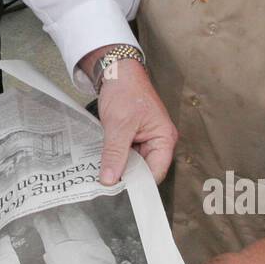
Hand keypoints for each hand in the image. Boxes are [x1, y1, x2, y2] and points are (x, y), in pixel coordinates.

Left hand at [93, 58, 176, 184]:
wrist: (116, 70)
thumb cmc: (125, 91)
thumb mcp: (118, 125)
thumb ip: (115, 154)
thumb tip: (110, 180)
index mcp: (164, 139)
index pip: (155, 173)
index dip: (138, 184)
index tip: (119, 194)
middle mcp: (158, 142)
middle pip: (144, 170)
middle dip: (126, 177)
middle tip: (104, 187)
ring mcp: (145, 140)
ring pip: (133, 164)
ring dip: (118, 167)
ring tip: (100, 176)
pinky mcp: (133, 137)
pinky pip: (125, 154)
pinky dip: (114, 158)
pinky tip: (101, 163)